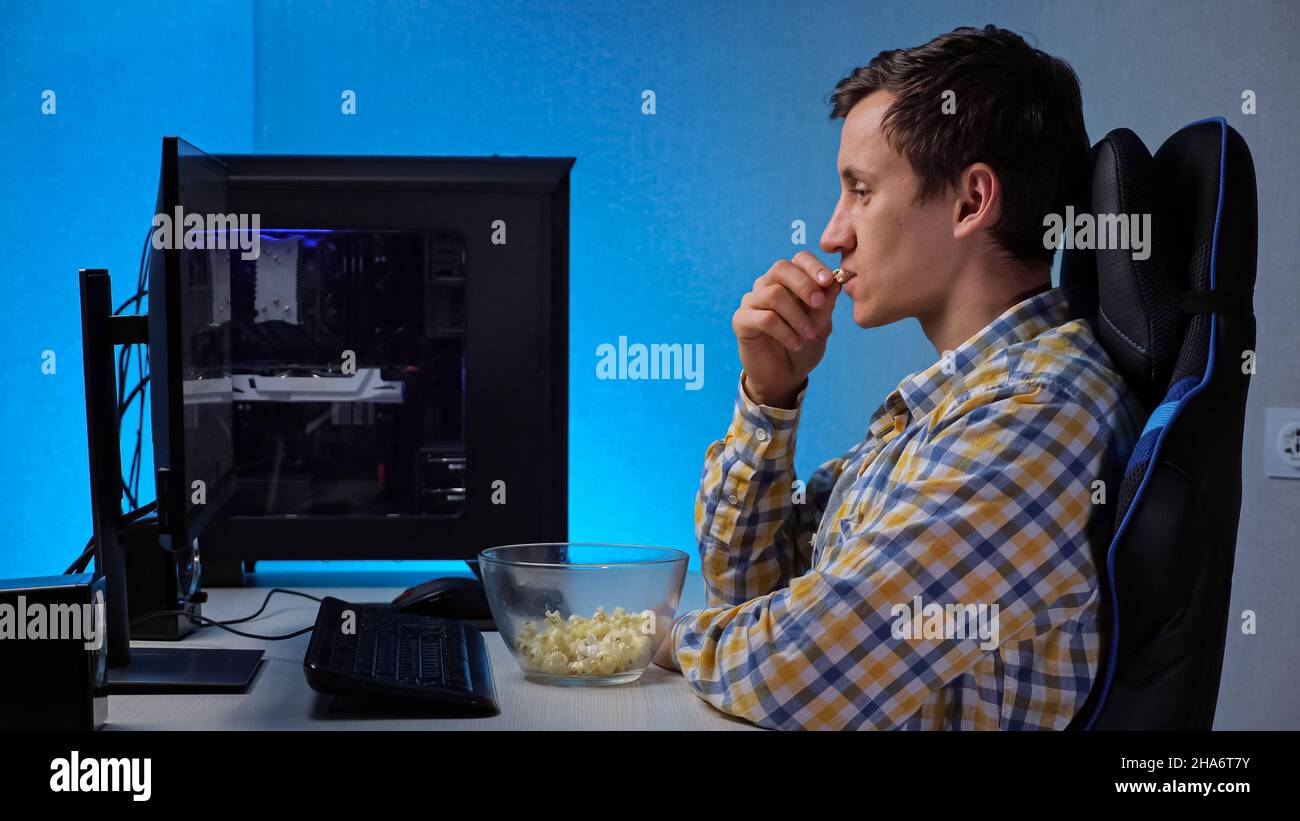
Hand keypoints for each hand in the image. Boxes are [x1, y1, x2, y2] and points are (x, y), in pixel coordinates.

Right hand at [731, 251, 840, 407]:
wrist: (785, 376)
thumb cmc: (803, 346)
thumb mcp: (821, 326)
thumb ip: (826, 305)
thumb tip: (835, 281)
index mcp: (788, 282)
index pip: (798, 260)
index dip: (813, 267)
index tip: (828, 281)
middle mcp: (766, 286)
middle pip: (781, 268)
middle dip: (804, 284)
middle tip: (819, 304)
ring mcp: (751, 302)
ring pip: (774, 294)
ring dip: (797, 315)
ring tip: (809, 334)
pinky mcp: (741, 321)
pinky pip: (764, 318)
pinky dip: (785, 332)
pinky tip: (795, 344)